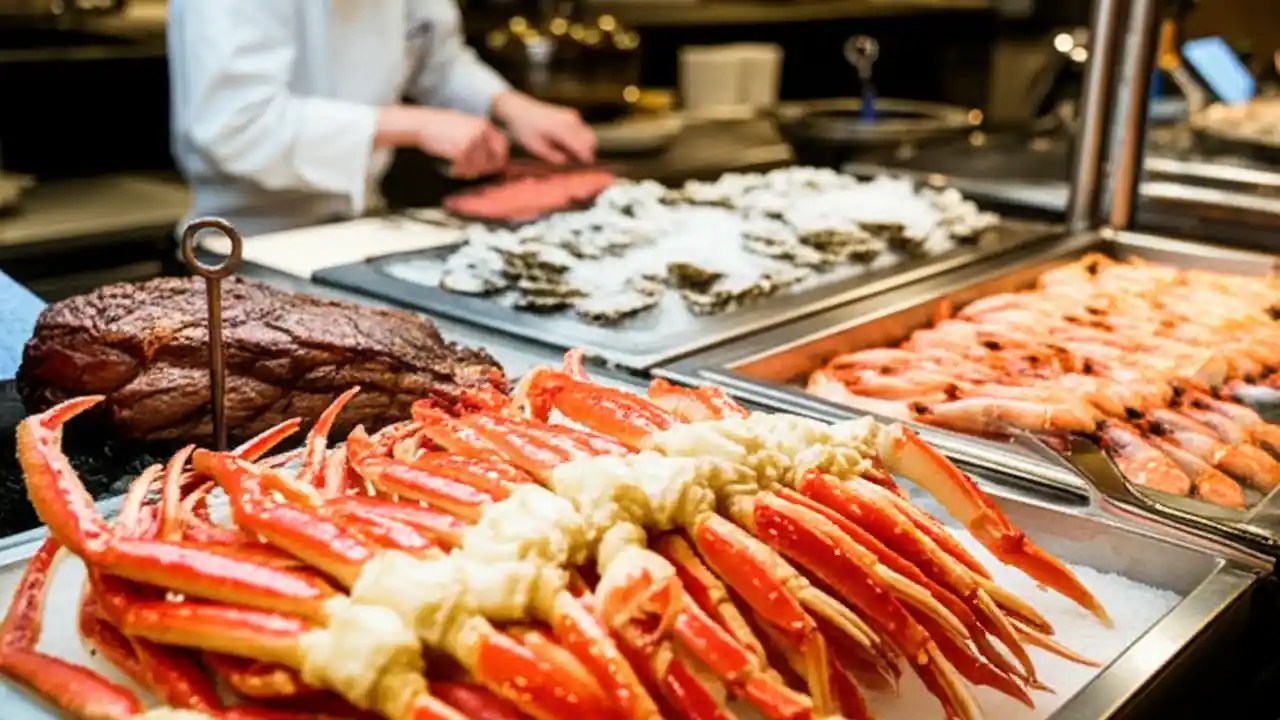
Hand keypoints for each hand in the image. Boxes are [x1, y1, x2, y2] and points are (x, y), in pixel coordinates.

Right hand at [376, 106, 508, 178]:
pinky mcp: (461, 151)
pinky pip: (466, 169)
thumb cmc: (440, 125)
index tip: (493, 165)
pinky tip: (451, 167)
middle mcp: (481, 133)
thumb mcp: (465, 123)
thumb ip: (480, 136)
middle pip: (494, 159)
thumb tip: (493, 155)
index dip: (499, 158)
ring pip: (480, 167)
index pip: (502, 145)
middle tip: (472, 171)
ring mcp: (472, 142)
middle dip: (485, 169)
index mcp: (484, 124)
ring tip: (458, 167)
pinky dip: (459, 171)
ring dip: (469, 172)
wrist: (421, 123)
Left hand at [492, 91, 595, 164]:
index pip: (583, 148)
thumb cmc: (525, 130)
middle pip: (590, 141)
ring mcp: (573, 116)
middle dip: (586, 153)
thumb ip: (554, 157)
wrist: (519, 109)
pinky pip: (582, 130)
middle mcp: (571, 121)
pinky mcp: (572, 114)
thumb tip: (568, 162)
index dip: (585, 161)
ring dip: (583, 146)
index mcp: (562, 129)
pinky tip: (564, 143)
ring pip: (588, 135)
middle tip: (573, 163)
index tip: (581, 170)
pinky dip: (579, 139)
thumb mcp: (537, 149)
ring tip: (565, 152)